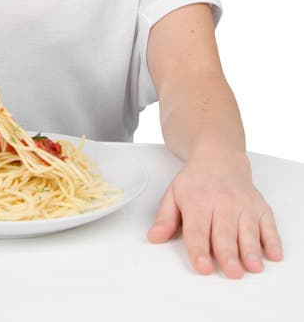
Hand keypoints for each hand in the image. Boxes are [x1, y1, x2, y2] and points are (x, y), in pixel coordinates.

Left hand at [147, 147, 283, 277]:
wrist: (219, 157)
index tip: (202, 266)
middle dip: (228, 253)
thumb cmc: (196, 181)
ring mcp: (243, 205)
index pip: (197, 230)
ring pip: (247, 230)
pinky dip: (272, 240)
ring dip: (251, 249)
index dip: (199, 250)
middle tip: (230, 271)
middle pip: (224, 232)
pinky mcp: (260, 207)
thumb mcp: (173, 194)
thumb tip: (154, 237)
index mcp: (197, 201)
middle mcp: (222, 202)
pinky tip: (273, 254)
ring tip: (252, 266)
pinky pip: (268, 224)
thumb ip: (165, 219)